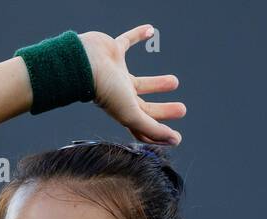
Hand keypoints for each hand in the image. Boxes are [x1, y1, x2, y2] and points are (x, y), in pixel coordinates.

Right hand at [79, 25, 184, 145]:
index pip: (143, 128)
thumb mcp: (131, 113)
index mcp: (123, 110)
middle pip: (145, 106)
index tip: (175, 137)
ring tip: (175, 82)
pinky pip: (128, 41)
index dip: (158, 135)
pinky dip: (137, 35)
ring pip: (140, 81)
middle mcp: (119, 95)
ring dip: (157, 84)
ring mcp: (116, 74)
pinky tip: (150, 30)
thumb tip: (174, 140)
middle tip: (182, 109)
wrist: (83, 63)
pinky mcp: (112, 51)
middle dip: (163, 110)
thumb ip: (152, 128)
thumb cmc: (105, 90)